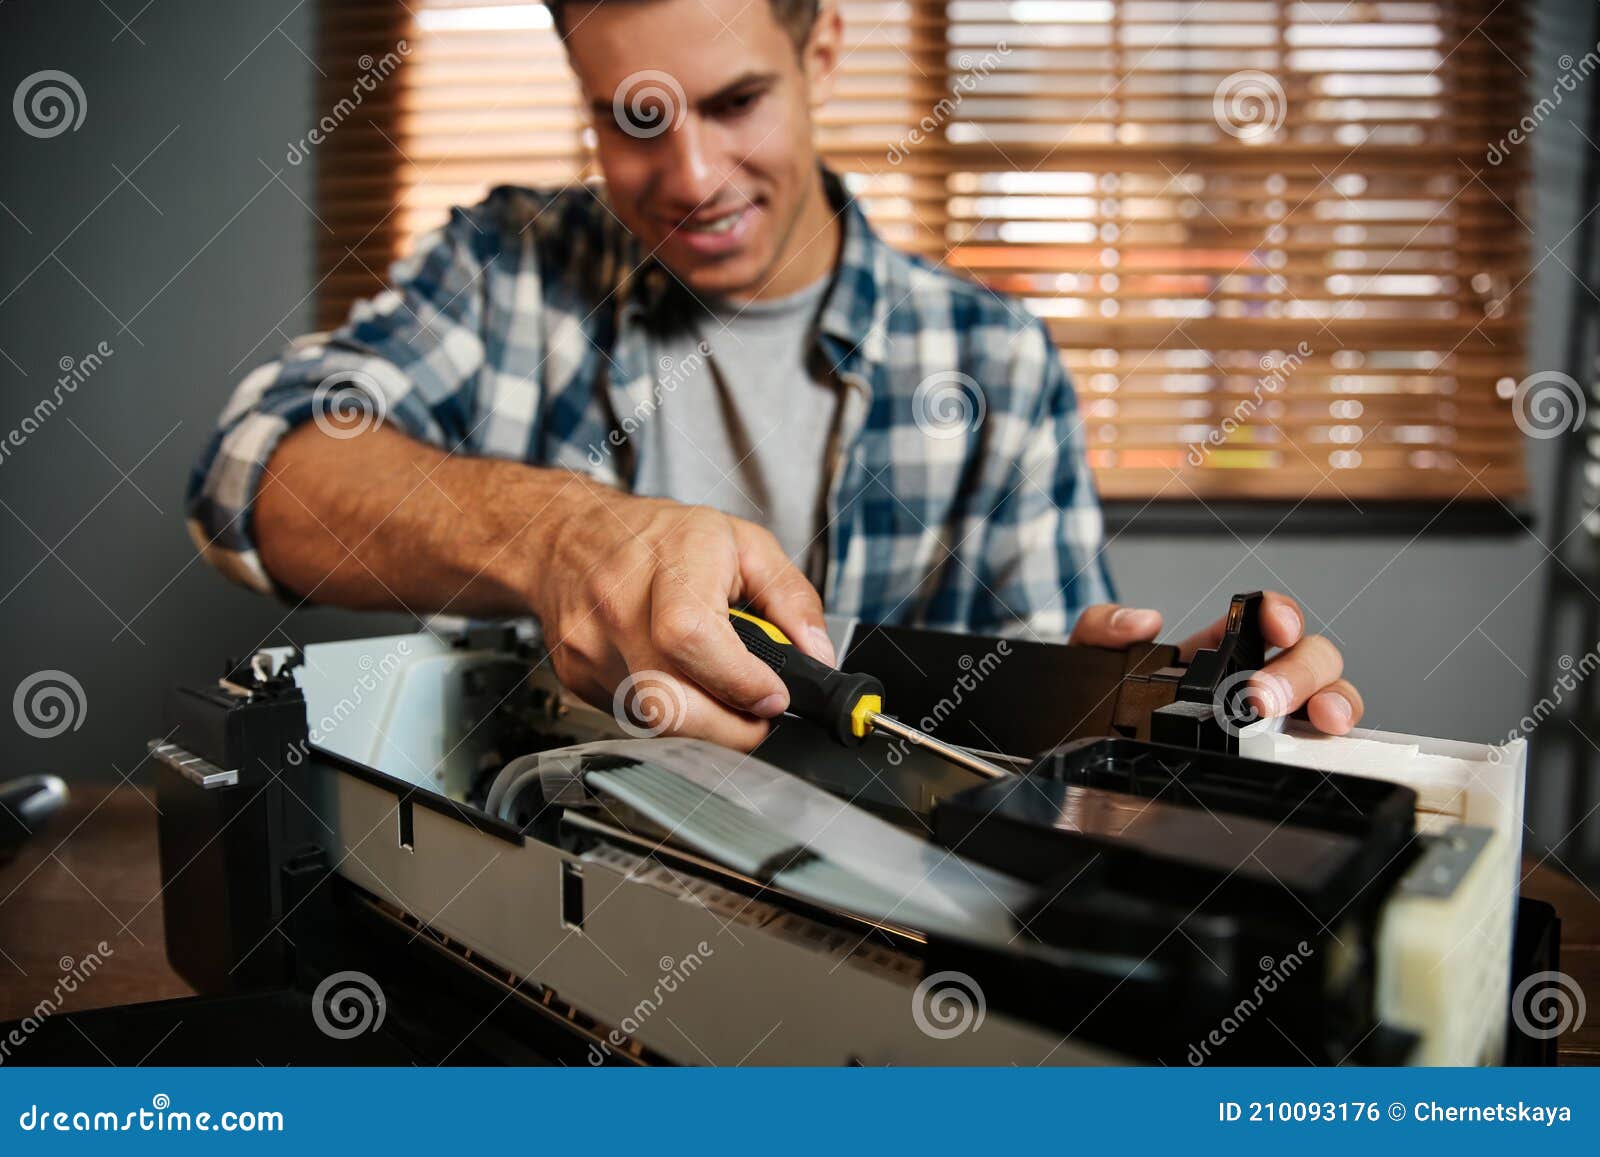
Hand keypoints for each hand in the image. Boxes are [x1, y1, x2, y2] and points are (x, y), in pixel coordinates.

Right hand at [526, 478, 832, 749]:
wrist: (570, 535)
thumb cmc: (662, 537)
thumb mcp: (744, 544)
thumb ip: (791, 599)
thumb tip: (817, 657)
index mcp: (668, 560)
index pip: (691, 636)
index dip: (738, 680)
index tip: (774, 696)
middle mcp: (619, 603)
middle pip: (666, 700)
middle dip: (727, 727)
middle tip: (757, 714)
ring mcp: (590, 645)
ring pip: (651, 719)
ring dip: (701, 724)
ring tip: (719, 693)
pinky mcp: (575, 675)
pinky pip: (631, 716)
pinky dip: (668, 713)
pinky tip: (677, 682)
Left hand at [1068, 592, 1362, 734]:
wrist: (1088, 743)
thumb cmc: (1098, 700)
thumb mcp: (1089, 652)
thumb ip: (1104, 625)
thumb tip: (1142, 622)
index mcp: (1215, 644)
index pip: (1265, 614)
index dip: (1279, 613)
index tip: (1277, 626)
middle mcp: (1251, 674)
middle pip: (1306, 654)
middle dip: (1296, 671)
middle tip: (1262, 699)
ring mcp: (1270, 714)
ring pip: (1327, 690)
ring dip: (1329, 697)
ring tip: (1316, 717)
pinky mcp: (1274, 753)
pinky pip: (1320, 735)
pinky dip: (1331, 731)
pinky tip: (1324, 735)